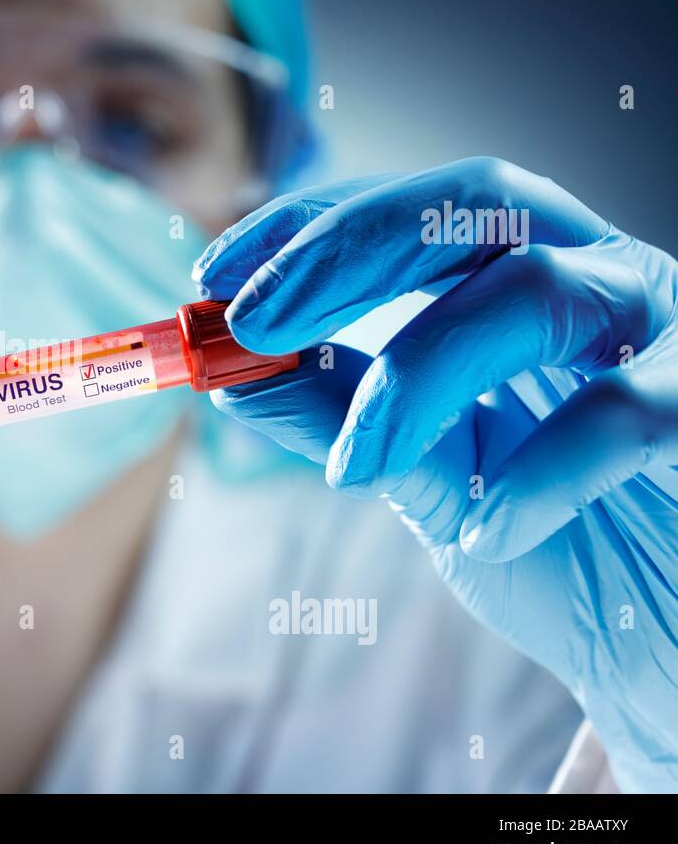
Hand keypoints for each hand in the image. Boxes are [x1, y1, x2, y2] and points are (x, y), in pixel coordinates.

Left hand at [194, 158, 677, 790]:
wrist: (664, 640)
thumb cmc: (555, 545)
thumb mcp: (426, 480)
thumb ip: (340, 417)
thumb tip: (228, 374)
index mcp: (514, 282)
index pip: (405, 213)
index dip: (306, 227)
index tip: (211, 274)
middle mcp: (592, 280)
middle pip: (474, 203)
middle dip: (347, 252)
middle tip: (251, 318)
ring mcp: (663, 334)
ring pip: (535, 289)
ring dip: (420, 374)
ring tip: (358, 466)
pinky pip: (623, 413)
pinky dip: (536, 476)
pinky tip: (487, 532)